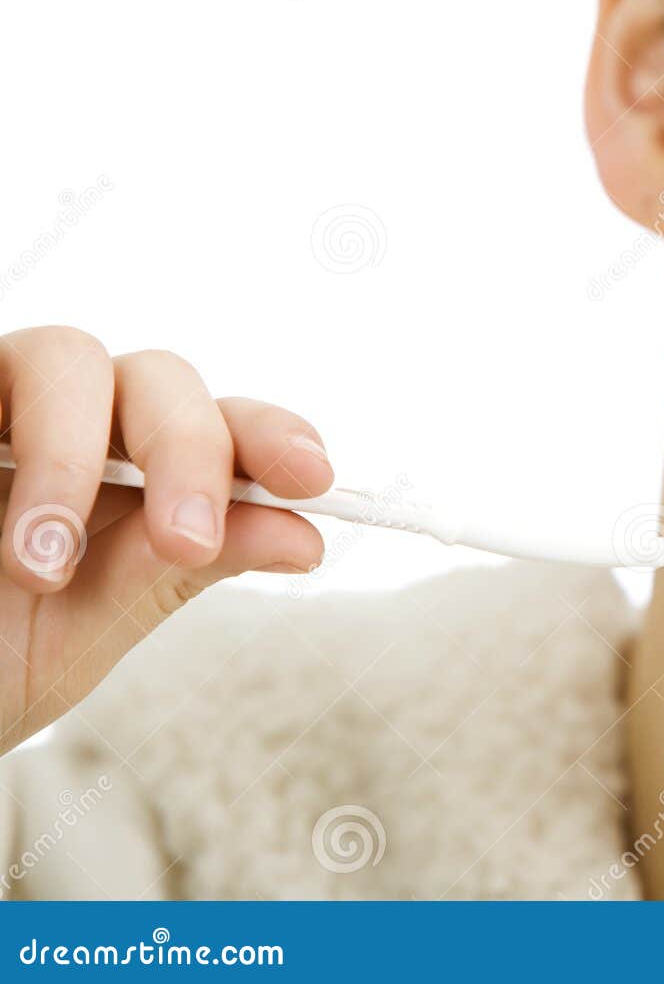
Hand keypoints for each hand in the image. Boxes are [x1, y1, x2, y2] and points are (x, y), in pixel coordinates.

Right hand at [0, 326, 328, 756]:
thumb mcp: (85, 628)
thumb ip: (177, 574)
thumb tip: (305, 538)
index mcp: (140, 470)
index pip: (225, 424)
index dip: (275, 434)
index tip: (314, 478)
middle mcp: (79, 421)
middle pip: (160, 377)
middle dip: (187, 453)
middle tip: (182, 543)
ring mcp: (1, 405)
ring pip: (66, 355)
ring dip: (71, 454)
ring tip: (39, 563)